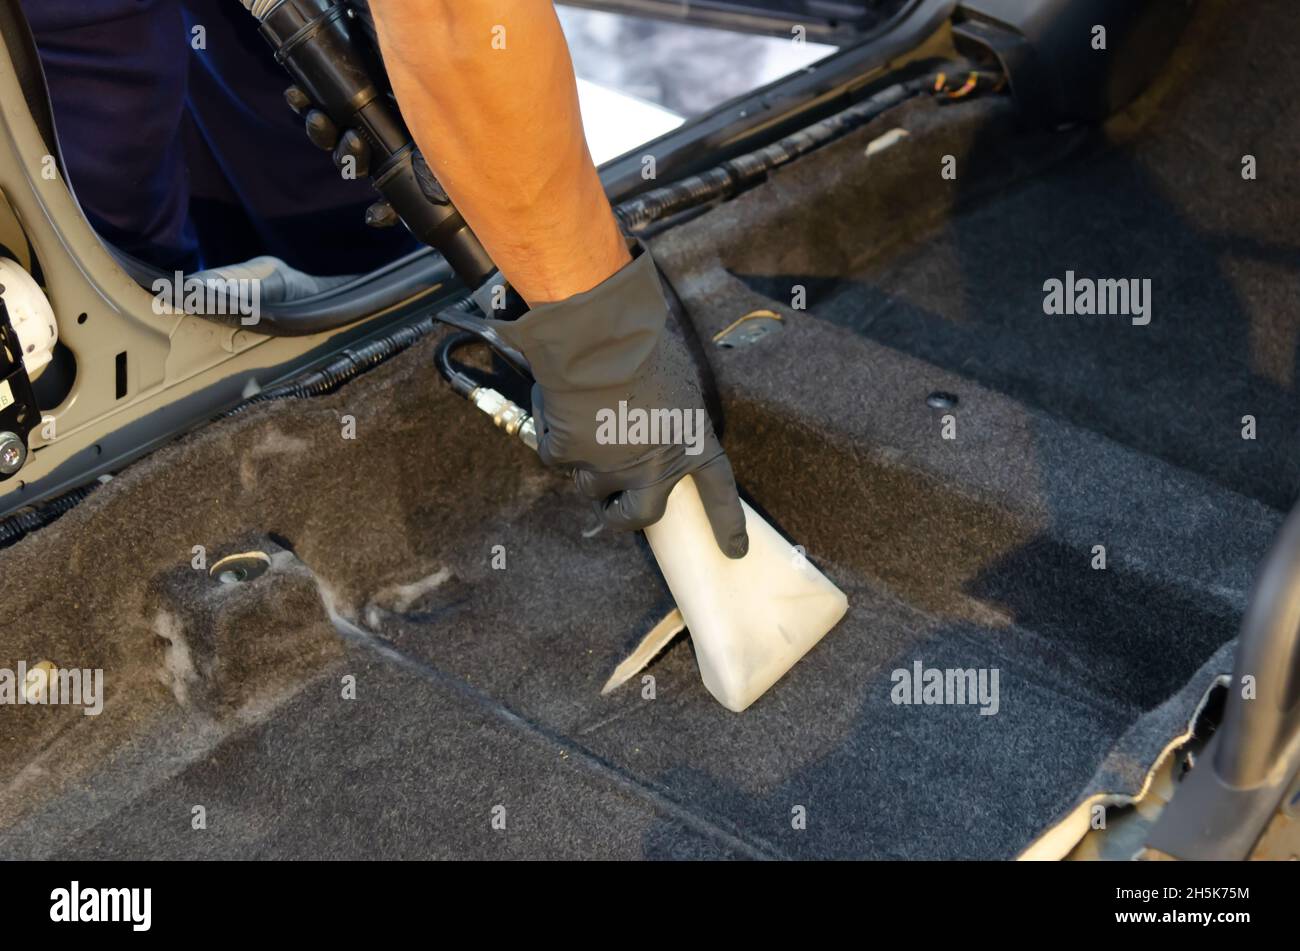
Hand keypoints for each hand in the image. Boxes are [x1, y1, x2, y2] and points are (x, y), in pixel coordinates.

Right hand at [490, 251, 748, 557]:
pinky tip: (559, 404)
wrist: (599, 338)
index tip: (735, 551)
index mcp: (692, 443)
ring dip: (584, 463)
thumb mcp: (678, 379)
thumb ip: (670, 410)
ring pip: (591, 485)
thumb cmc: (645, 345)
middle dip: (621, 517)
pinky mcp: (570, 458)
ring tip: (582, 421)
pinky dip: (555, 433)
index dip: (728, 524)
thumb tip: (648, 418)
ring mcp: (609, 467)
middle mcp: (653, 466)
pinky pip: (558, 455)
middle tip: (613, 510)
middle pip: (638, 516)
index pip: (720, 492)